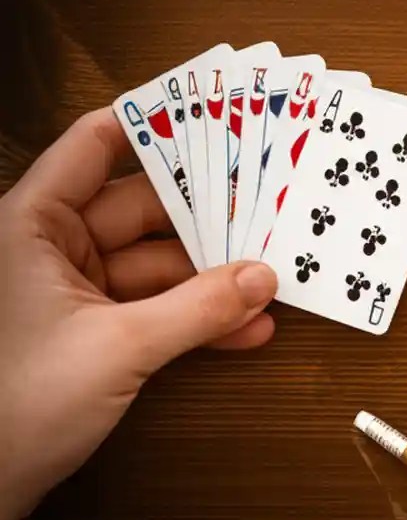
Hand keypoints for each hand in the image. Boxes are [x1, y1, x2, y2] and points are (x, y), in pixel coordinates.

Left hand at [0, 108, 277, 519]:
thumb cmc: (14, 405)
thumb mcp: (118, 347)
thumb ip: (197, 309)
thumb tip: (261, 279)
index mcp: (32, 224)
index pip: (92, 146)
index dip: (150, 125)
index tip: (208, 114)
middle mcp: (51, 248)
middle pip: (141, 209)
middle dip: (206, 217)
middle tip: (265, 206)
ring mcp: (74, 291)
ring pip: (157, 264)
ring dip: (212, 277)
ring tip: (269, 276)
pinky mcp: (93, 332)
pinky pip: (156, 309)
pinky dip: (197, 317)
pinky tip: (244, 327)